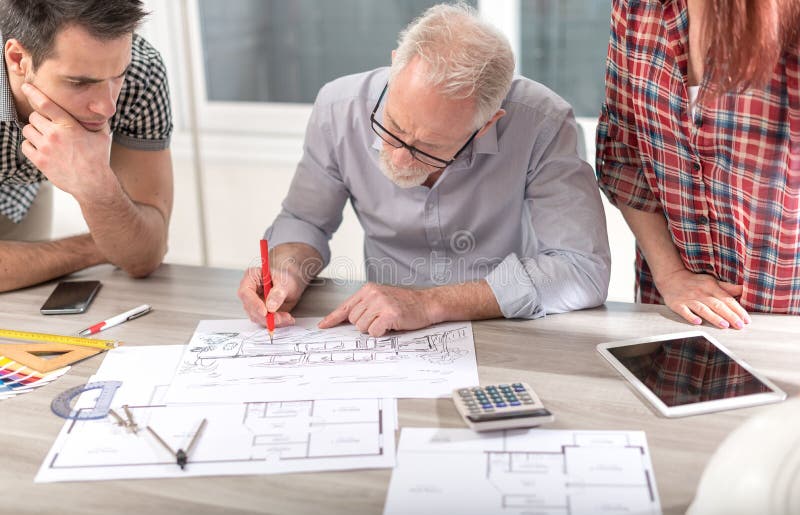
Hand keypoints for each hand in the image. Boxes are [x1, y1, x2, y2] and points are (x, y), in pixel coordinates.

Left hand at [19, 83, 112, 198]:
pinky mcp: (40, 161)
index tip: (27, 86)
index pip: (46, 104)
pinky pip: (25, 145)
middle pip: (34, 117)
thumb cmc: (99, 159)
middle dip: (39, 119)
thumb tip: (98, 110)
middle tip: (48, 125)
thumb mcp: (102, 136)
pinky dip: (30, 145)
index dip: (34, 93)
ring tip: (45, 137)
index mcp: (69, 126)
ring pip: (27, 130)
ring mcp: (46, 148)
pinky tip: (41, 148)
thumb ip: (97, 121)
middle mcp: (55, 135)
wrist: (93, 184)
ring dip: (34, 132)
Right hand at [237, 265, 302, 327]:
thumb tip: (270, 306)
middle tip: (279, 318)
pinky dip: (276, 322)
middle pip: (250, 308)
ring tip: (287, 318)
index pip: (246, 292)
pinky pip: (266, 320)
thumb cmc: (286, 274)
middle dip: (265, 316)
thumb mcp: (284, 281)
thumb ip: (278, 293)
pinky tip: (287, 319)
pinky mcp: (262, 312)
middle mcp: (250, 291)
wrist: (293, 280)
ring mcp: (255, 303)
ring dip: (272, 321)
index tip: (264, 312)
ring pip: (258, 317)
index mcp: (251, 277)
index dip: (254, 303)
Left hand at [318, 283, 435, 336]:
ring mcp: (381, 303)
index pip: (345, 306)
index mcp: (368, 290)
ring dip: (373, 329)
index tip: (323, 326)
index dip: (333, 318)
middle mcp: (372, 294)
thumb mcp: (381, 299)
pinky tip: (391, 325)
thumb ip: (365, 306)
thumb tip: (347, 320)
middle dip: (364, 324)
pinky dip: (381, 332)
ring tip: (387, 321)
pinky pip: (374, 332)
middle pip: (353, 320)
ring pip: (362, 327)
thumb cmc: (404, 304)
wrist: (426, 304)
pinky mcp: (389, 314)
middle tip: (380, 319)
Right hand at [656, 269, 750, 328]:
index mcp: (711, 287)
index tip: (746, 320)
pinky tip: (697, 322)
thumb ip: (728, 288)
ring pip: (703, 309)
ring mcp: (688, 299)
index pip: (727, 299)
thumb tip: (744, 289)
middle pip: (717, 305)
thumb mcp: (712, 281)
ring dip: (714, 317)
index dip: (737, 310)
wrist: (671, 277)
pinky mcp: (677, 304)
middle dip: (730, 315)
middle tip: (740, 326)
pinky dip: (690, 316)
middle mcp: (701, 293)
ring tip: (724, 325)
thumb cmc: (695, 282)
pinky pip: (684, 311)